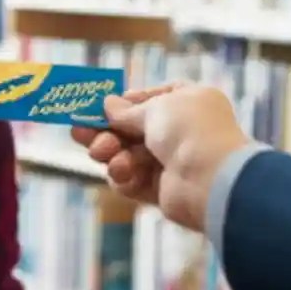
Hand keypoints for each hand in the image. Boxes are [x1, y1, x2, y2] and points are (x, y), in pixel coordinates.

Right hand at [73, 84, 251, 230]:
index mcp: (190, 101)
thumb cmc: (189, 131)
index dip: (125, 103)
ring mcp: (174, 162)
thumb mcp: (155, 108)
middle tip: (78, 133)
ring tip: (100, 153)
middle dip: (106, 131)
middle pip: (134, 130)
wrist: (212, 179)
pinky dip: (124, 176)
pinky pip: (134, 180)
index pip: (152, 98)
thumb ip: (127, 111)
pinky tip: (122, 173)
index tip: (98, 106)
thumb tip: (107, 104)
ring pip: (129, 155)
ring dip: (111, 153)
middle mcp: (184, 131)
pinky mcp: (164, 191)